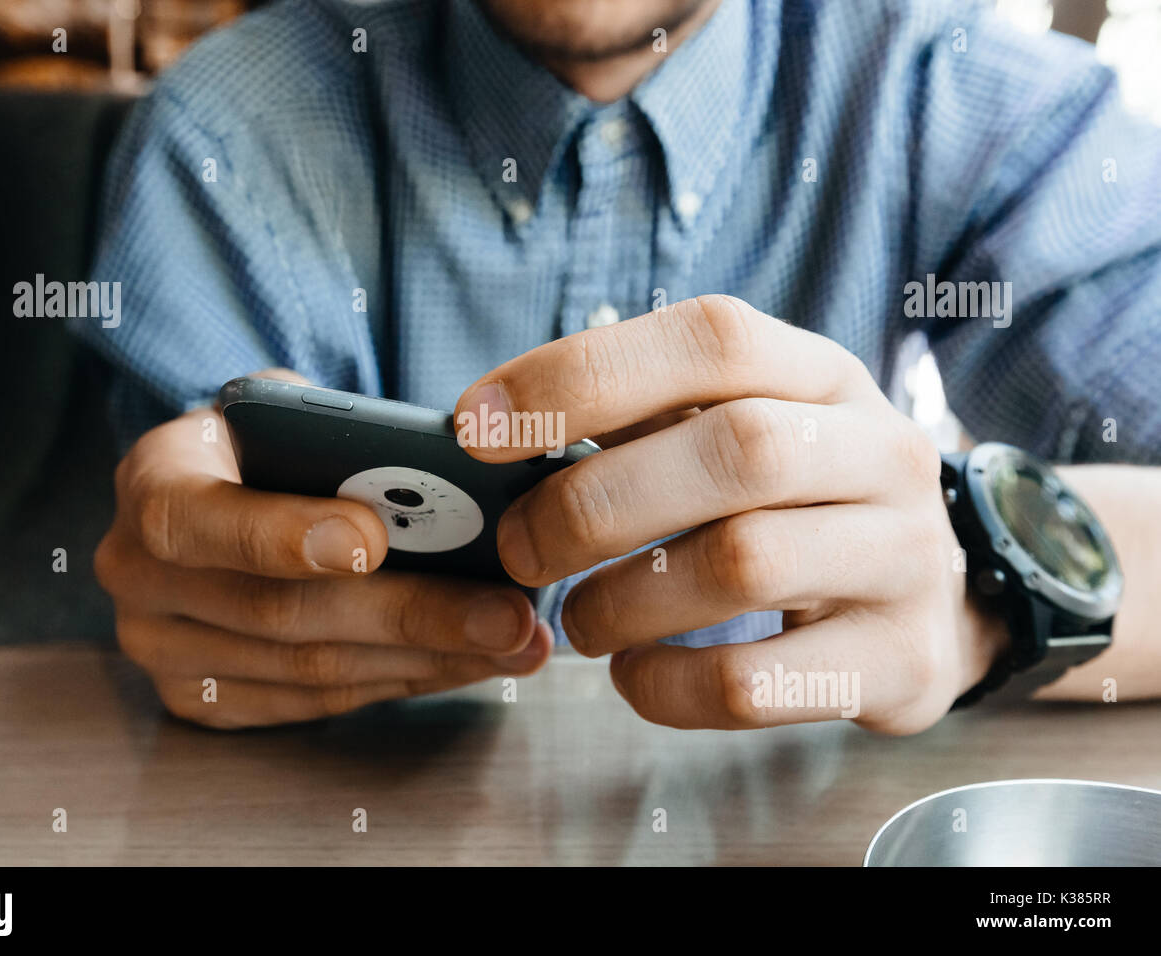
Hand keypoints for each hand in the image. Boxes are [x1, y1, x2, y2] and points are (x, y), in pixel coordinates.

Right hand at [94, 371, 550, 728]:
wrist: (222, 491)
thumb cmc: (270, 444)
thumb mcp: (290, 410)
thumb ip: (341, 436)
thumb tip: (454, 470)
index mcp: (153, 481)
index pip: (196, 519)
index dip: (285, 535)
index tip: (374, 540)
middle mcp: (139, 575)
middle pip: (280, 613)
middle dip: (410, 614)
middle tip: (506, 614)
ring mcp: (164, 651)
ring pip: (311, 671)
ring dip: (428, 660)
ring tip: (515, 641)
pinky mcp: (203, 701)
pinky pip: (317, 704)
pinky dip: (402, 681)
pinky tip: (468, 662)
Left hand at [455, 296, 1007, 733]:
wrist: (933, 596)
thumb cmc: (795, 500)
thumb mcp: (739, 431)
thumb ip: (641, 420)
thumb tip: (494, 429)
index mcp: (822, 374)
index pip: (712, 338)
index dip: (585, 374)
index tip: (478, 425)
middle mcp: (880, 451)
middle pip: (734, 452)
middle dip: (592, 504)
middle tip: (518, 548)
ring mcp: (904, 558)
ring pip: (744, 565)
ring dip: (624, 601)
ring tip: (580, 620)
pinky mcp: (902, 661)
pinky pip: (761, 683)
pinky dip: (669, 686)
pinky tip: (635, 675)